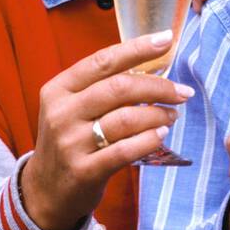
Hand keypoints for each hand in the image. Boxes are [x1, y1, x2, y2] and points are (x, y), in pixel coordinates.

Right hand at [20, 32, 194, 229]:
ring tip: (172, 115)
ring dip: (158, 114)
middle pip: (119, 88)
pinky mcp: (84, 170)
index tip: (167, 39)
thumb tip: (153, 63)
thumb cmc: (70, 140)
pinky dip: (149, 139)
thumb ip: (102, 86)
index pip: (103, 61)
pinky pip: (126, 150)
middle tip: (182, 92)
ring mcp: (70, 143)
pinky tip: (161, 134)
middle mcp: (62, 113)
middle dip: (159, 86)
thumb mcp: (73, 108)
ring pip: (126, 119)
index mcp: (59, 89)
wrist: (46, 190)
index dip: (137, 48)